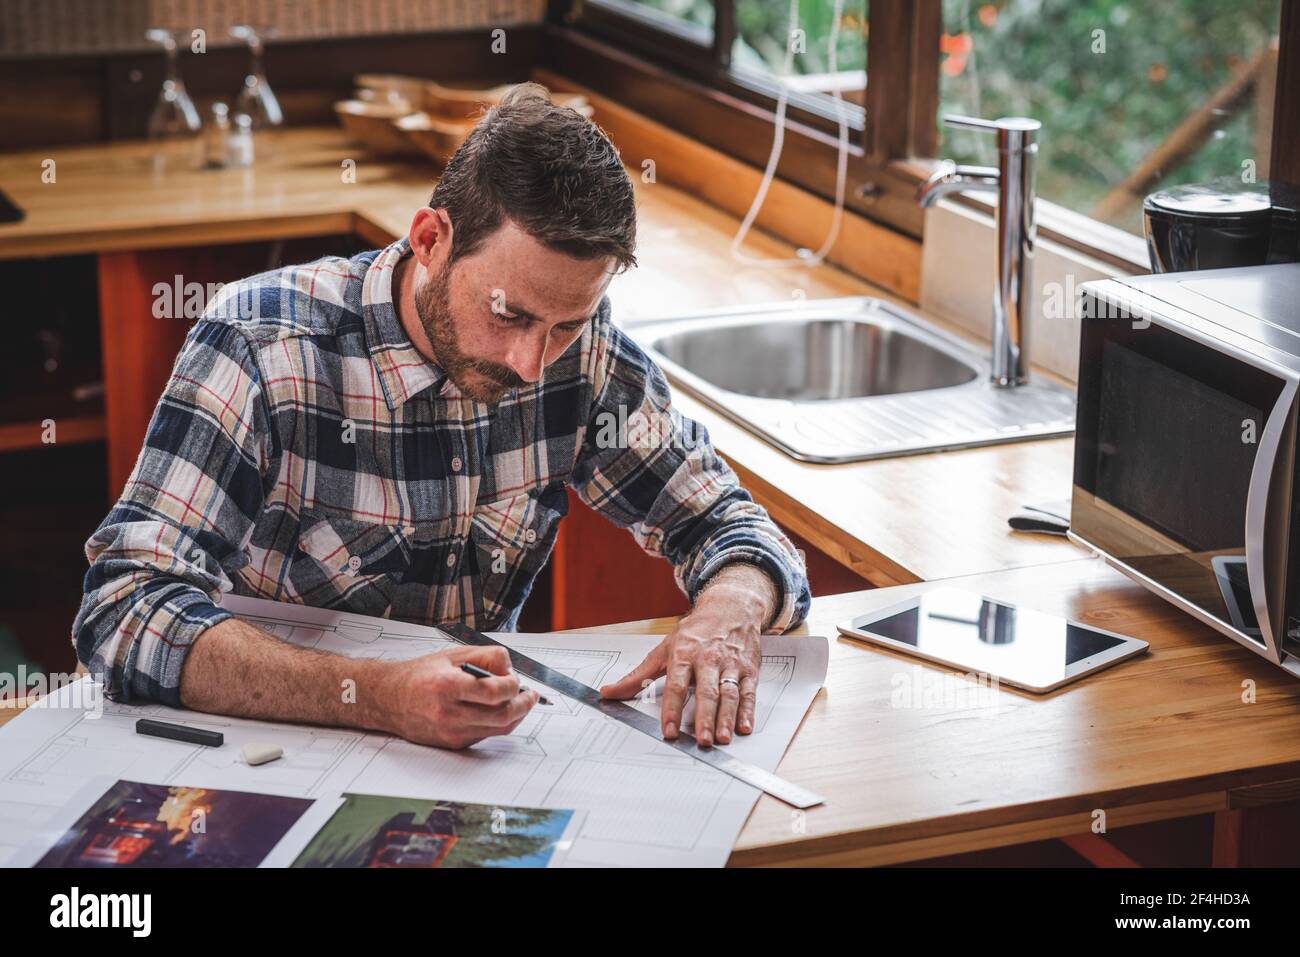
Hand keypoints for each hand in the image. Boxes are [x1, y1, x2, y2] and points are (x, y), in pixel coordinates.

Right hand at [382, 645, 537, 748]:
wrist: (388, 699)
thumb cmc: (419, 675)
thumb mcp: (452, 656)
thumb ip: (485, 657)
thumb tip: (510, 670)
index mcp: (447, 686)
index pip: (495, 692)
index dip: (514, 685)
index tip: (517, 680)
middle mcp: (448, 713)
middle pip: (502, 715)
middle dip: (524, 705)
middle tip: (531, 695)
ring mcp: (451, 732)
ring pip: (498, 729)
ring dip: (516, 715)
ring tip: (520, 702)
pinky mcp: (453, 743)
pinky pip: (485, 734)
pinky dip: (497, 723)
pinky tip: (498, 710)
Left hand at [599, 564, 773, 746]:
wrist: (730, 608)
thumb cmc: (695, 632)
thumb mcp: (664, 649)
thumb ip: (637, 676)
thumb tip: (608, 693)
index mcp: (684, 654)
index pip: (676, 686)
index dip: (671, 709)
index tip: (668, 731)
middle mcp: (708, 659)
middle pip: (706, 692)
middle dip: (705, 718)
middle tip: (702, 740)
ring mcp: (730, 665)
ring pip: (729, 694)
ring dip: (726, 718)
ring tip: (722, 739)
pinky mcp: (749, 670)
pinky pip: (749, 693)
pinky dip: (748, 712)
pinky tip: (744, 728)